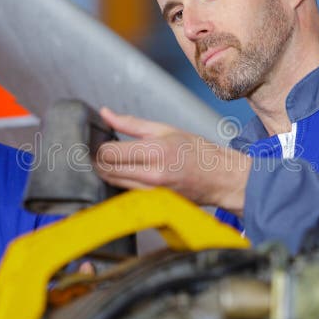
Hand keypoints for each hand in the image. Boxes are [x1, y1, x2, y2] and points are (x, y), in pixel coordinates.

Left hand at [94, 108, 250, 215]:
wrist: (220, 179)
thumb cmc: (197, 153)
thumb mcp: (165, 129)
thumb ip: (131, 123)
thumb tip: (106, 113)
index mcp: (156, 152)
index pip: (109, 153)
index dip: (98, 147)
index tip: (98, 141)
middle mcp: (152, 176)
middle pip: (106, 170)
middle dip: (97, 160)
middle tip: (97, 150)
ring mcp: (152, 194)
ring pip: (113, 183)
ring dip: (106, 172)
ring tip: (111, 160)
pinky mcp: (152, 205)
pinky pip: (125, 193)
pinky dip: (119, 183)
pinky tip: (123, 173)